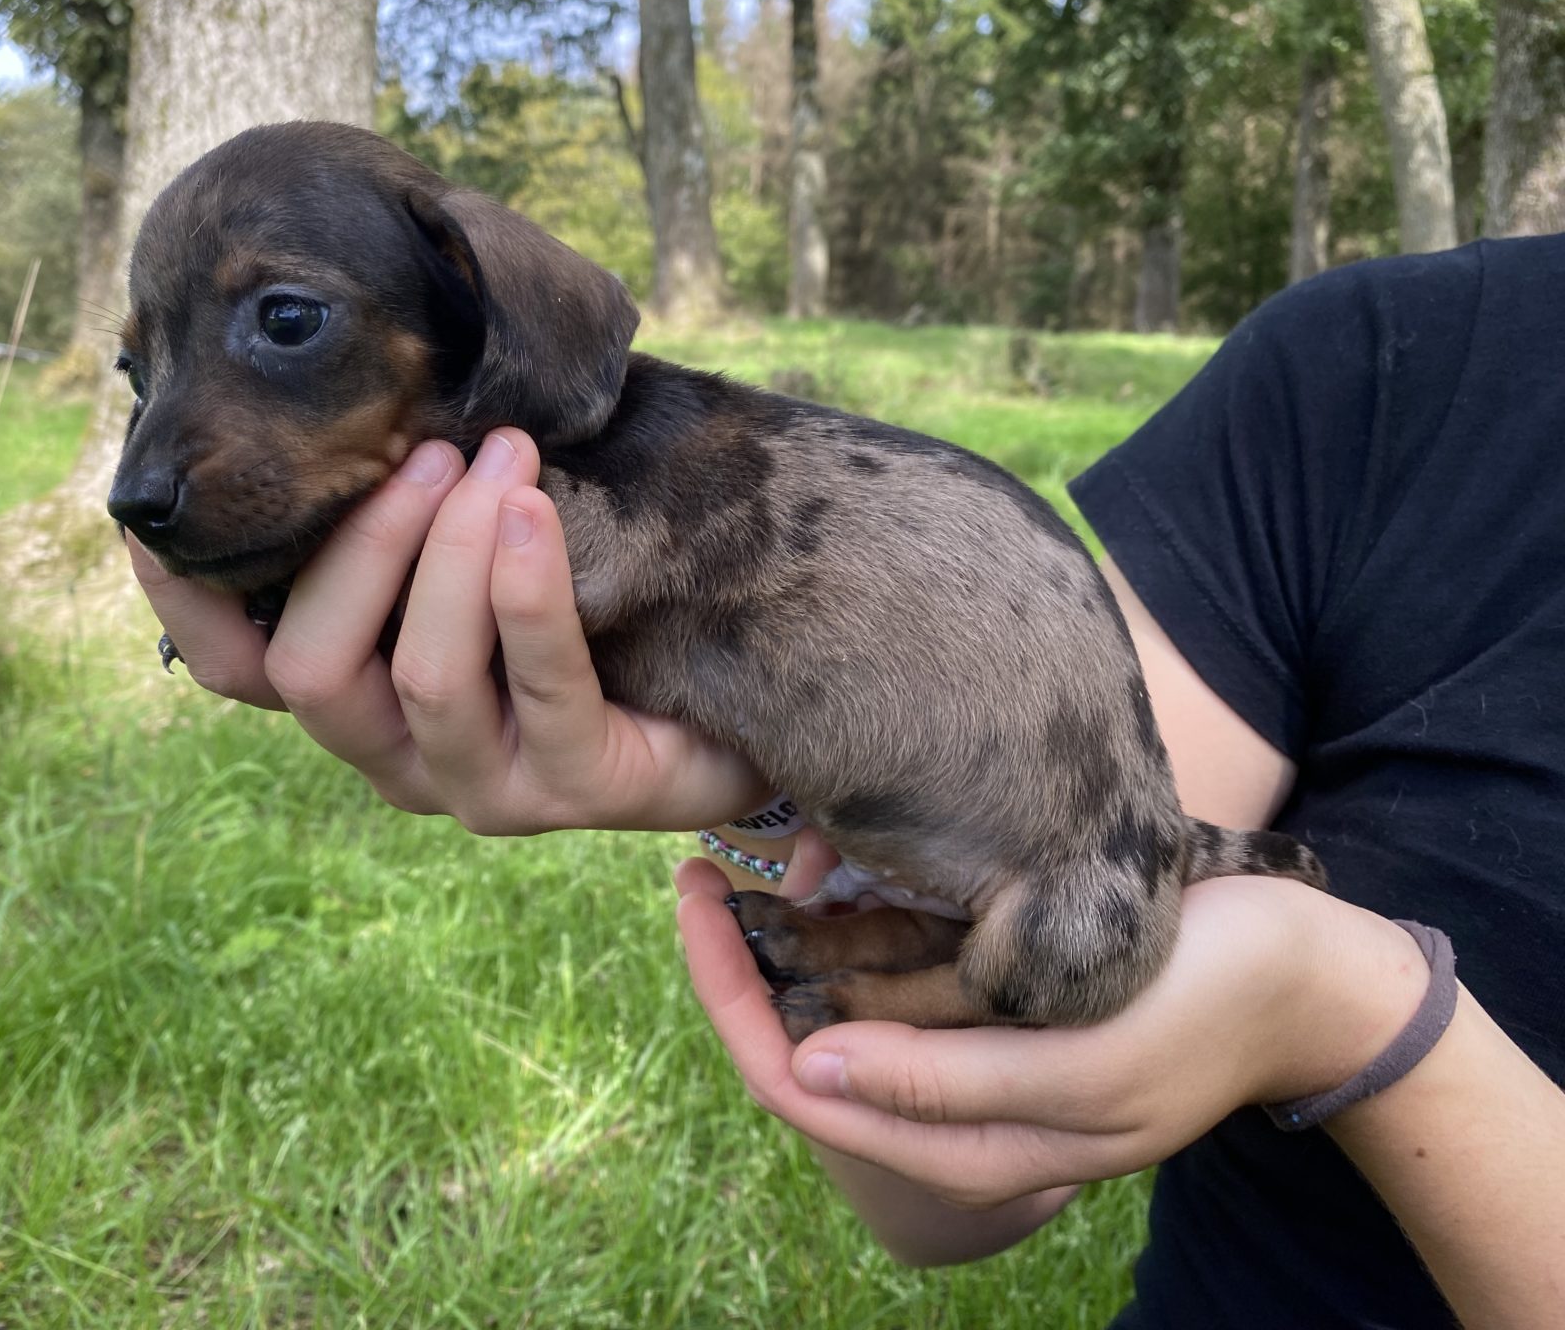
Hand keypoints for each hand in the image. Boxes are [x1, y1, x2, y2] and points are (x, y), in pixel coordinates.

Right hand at [130, 428, 768, 833]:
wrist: (726, 692)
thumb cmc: (587, 594)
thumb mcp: (478, 535)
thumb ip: (409, 491)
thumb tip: (340, 375)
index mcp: (354, 695)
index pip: (231, 669)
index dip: (186, 595)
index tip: (184, 496)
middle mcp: (396, 755)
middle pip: (308, 670)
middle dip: (362, 542)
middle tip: (428, 448)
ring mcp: (479, 787)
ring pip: (419, 676)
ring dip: (450, 550)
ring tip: (502, 457)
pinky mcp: (571, 792)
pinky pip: (540, 687)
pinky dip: (527, 590)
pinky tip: (531, 512)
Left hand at [675, 857, 1429, 1208]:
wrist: (1303, 978)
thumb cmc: (1201, 1015)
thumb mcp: (1080, 1067)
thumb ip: (944, 1086)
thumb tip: (809, 1073)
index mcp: (959, 1145)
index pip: (796, 1084)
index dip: (727, 1000)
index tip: (697, 901)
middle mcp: (943, 1106)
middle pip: (795, 1042)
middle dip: (743, 960)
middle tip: (704, 869)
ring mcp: (961, 1053)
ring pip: (833, 1004)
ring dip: (787, 935)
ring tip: (756, 855)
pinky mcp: (984, 1003)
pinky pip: (884, 970)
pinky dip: (844, 919)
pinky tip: (821, 861)